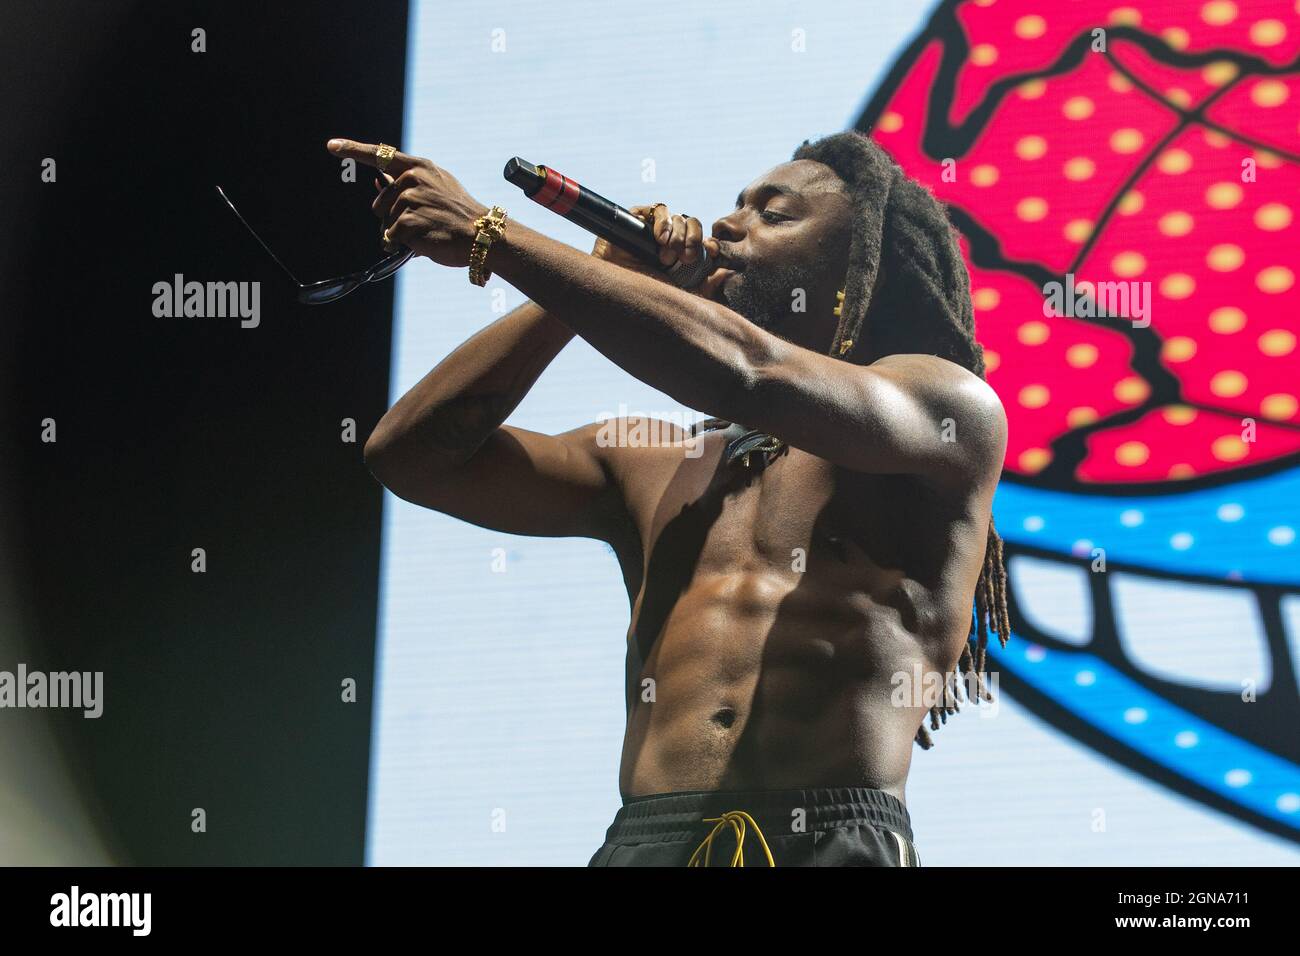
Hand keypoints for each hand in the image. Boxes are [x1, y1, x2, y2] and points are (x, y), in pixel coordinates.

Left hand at [326, 138, 489, 266]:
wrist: (483, 235)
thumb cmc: (459, 214)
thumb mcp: (437, 187)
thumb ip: (408, 183)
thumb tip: (376, 185)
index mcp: (419, 166)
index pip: (380, 154)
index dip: (353, 150)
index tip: (331, 146)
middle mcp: (412, 178)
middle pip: (379, 203)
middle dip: (392, 218)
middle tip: (423, 222)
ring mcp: (409, 199)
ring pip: (385, 223)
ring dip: (401, 234)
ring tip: (428, 231)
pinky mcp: (408, 222)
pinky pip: (392, 238)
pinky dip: (404, 246)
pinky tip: (426, 241)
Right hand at [591, 204, 734, 300]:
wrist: (614, 295)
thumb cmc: (646, 298)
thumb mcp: (682, 295)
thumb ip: (706, 286)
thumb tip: (728, 273)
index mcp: (684, 253)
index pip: (704, 240)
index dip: (710, 244)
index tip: (713, 253)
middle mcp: (671, 239)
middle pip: (693, 226)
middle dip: (694, 241)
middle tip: (688, 259)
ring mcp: (655, 228)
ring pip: (679, 218)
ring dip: (679, 235)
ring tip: (668, 255)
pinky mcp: (638, 218)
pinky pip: (659, 209)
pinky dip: (664, 221)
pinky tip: (660, 239)